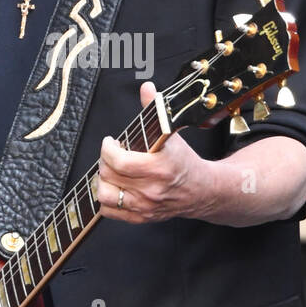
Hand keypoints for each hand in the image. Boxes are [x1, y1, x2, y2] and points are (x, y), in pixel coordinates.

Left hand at [96, 82, 213, 222]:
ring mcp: (145, 206)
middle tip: (112, 154)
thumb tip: (146, 88)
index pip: (119, 162)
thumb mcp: (172, 134)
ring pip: (105, 195)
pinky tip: (115, 187)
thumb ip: (155, 110)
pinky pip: (110, 212)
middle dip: (105, 160)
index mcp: (159, 167)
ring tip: (110, 171)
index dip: (107, 149)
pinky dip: (106, 199)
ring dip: (103, 180)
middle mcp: (151, 189)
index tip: (110, 142)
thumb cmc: (185, 162)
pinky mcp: (141, 217)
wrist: (202, 191)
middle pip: (108, 175)